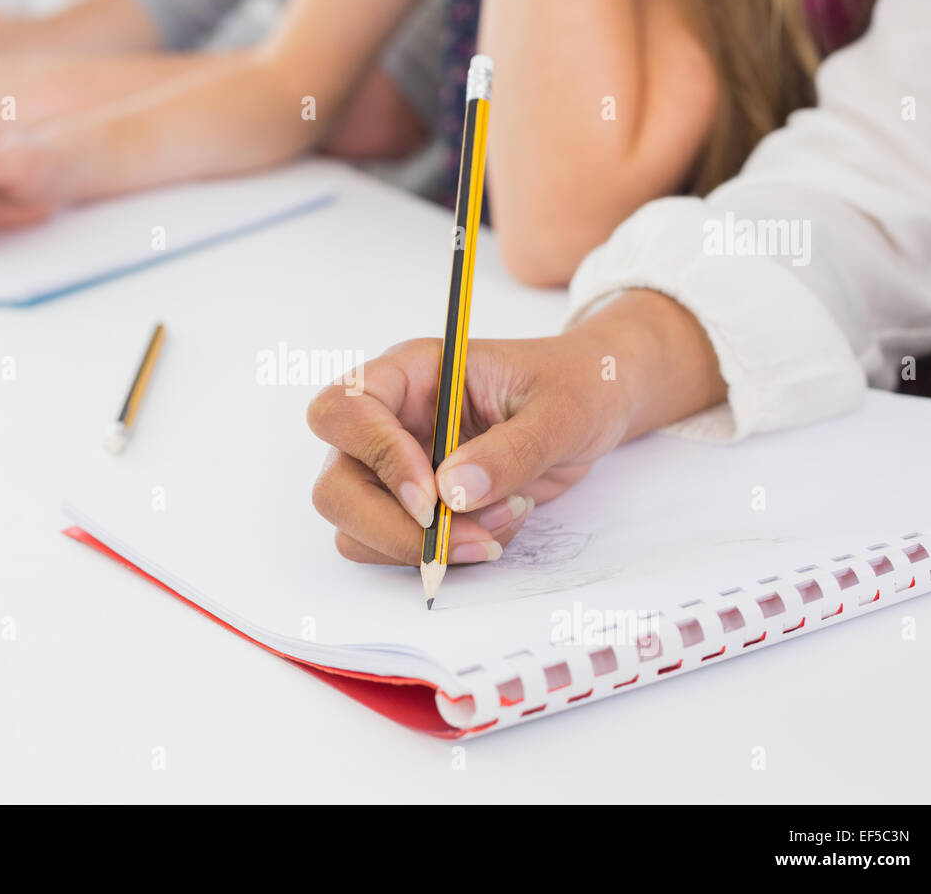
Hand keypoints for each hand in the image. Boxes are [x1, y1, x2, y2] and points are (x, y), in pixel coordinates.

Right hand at [306, 291, 726, 564]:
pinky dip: (446, 554)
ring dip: (426, 545)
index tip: (431, 496)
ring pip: (356, 529)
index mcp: (410, 374)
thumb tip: (452, 493)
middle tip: (469, 537)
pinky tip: (498, 526)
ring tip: (504, 520)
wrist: (595, 406)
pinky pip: (398, 550)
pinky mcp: (414, 508)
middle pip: (335, 486)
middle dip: (394, 527)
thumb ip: (511, 449)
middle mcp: (389, 422)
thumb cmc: (577, 386)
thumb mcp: (561, 410)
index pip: (343, 410)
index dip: (375, 456)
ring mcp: (394, 470)